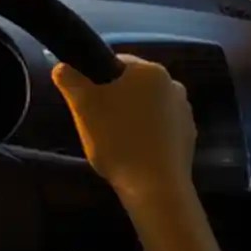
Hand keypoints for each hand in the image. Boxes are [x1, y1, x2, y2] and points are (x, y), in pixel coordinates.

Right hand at [52, 54, 195, 201]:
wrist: (155, 187)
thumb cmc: (117, 140)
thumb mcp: (83, 108)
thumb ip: (70, 80)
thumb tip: (62, 66)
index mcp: (150, 70)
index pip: (116, 64)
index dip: (98, 81)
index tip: (89, 103)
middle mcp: (173, 84)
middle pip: (134, 86)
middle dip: (117, 100)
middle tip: (100, 124)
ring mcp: (185, 111)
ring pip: (148, 107)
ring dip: (133, 117)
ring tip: (119, 142)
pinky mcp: (189, 135)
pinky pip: (162, 127)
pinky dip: (149, 134)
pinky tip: (137, 153)